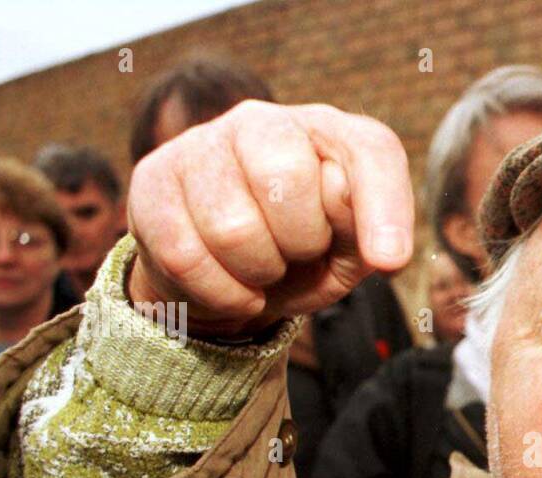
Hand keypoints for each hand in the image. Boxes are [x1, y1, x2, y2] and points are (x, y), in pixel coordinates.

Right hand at [127, 100, 413, 337]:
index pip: (368, 152)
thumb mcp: (345, 254)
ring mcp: (202, 144)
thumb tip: (370, 233)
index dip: (382, 208)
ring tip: (260, 267)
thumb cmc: (300, 256)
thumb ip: (362, 235)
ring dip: (256, 272)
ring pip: (232, 227)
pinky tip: (229, 283)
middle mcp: (264, 122)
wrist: (222, 277)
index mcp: (329, 133)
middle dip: (299, 243)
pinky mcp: (152, 179)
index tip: (389, 262)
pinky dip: (219, 291)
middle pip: (286, 181)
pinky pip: (185, 255)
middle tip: (295, 254)